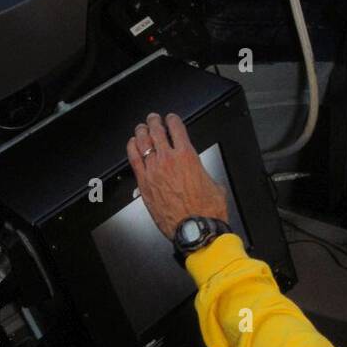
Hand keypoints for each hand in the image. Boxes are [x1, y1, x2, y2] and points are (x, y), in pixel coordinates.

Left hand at [126, 112, 228, 239]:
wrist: (195, 228)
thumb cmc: (206, 210)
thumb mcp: (214, 184)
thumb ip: (204, 173)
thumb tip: (202, 175)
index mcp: (188, 156)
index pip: (176, 128)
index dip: (172, 119)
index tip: (171, 118)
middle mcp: (169, 160)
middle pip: (156, 131)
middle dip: (155, 122)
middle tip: (153, 118)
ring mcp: (154, 170)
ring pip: (143, 142)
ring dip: (142, 131)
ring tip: (142, 127)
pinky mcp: (144, 183)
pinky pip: (134, 159)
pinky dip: (132, 148)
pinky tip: (133, 144)